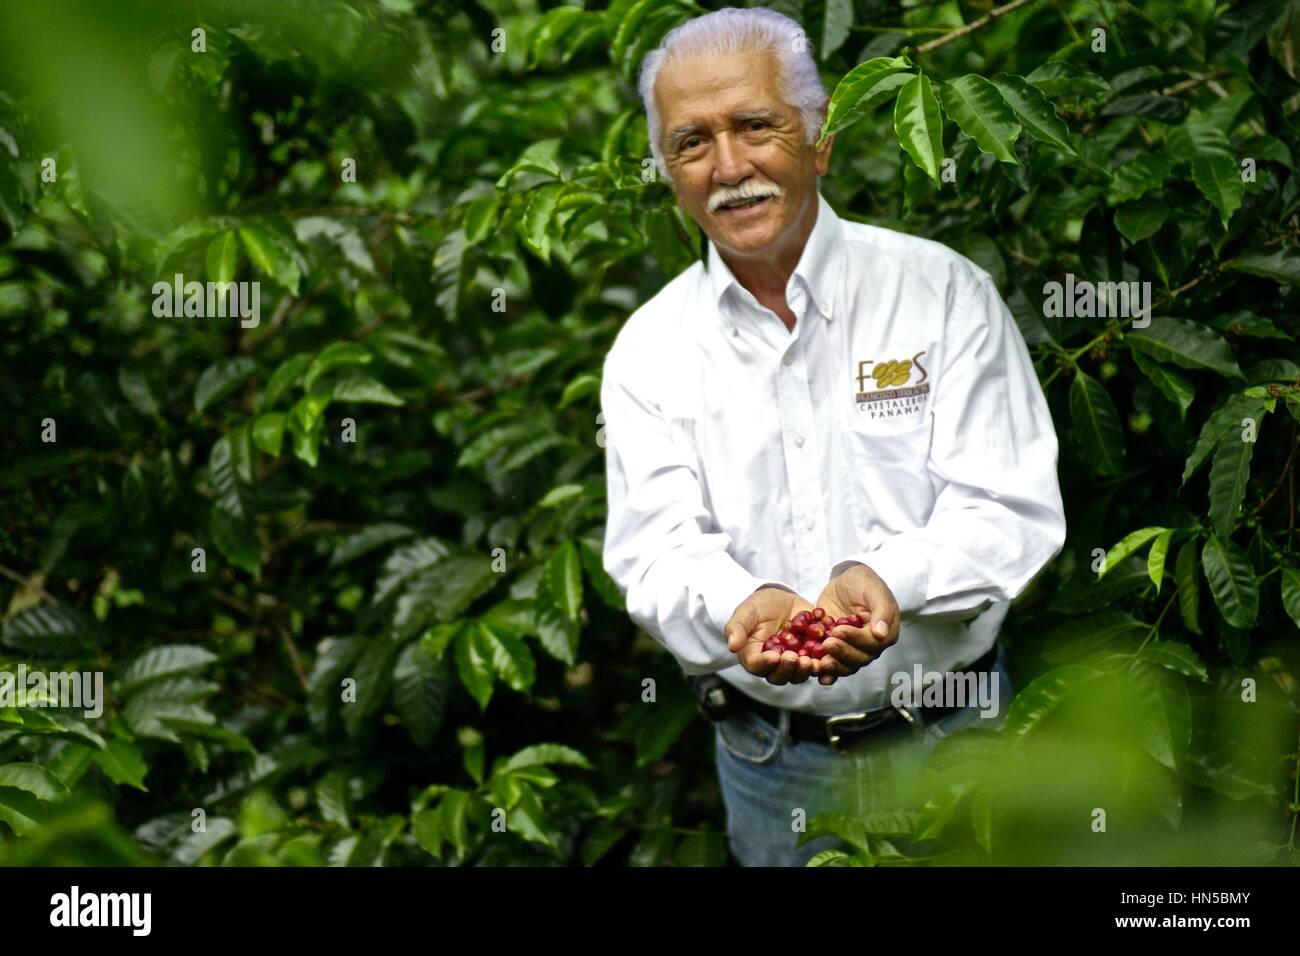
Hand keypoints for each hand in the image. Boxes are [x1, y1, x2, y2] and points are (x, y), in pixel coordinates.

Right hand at [723, 586, 838, 685]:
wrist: (782, 600)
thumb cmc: (758, 606)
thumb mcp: (746, 612)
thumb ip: (737, 628)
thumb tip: (732, 646)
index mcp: (754, 656)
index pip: (756, 666)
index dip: (764, 664)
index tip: (773, 656)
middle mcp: (773, 664)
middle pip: (778, 676)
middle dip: (787, 670)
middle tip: (793, 658)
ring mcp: (793, 662)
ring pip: (798, 675)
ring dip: (804, 671)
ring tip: (810, 661)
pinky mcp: (810, 656)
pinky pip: (818, 667)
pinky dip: (823, 667)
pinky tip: (827, 659)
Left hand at [812, 564, 900, 684]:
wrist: (845, 581)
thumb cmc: (863, 582)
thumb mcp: (874, 590)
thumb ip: (881, 610)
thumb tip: (881, 634)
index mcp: (886, 632)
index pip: (872, 642)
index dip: (855, 639)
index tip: (838, 630)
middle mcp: (871, 646)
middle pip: (860, 658)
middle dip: (842, 652)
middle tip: (827, 643)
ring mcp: (854, 650)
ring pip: (847, 665)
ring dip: (834, 666)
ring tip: (819, 661)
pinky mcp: (838, 650)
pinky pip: (835, 665)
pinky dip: (827, 673)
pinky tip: (818, 675)